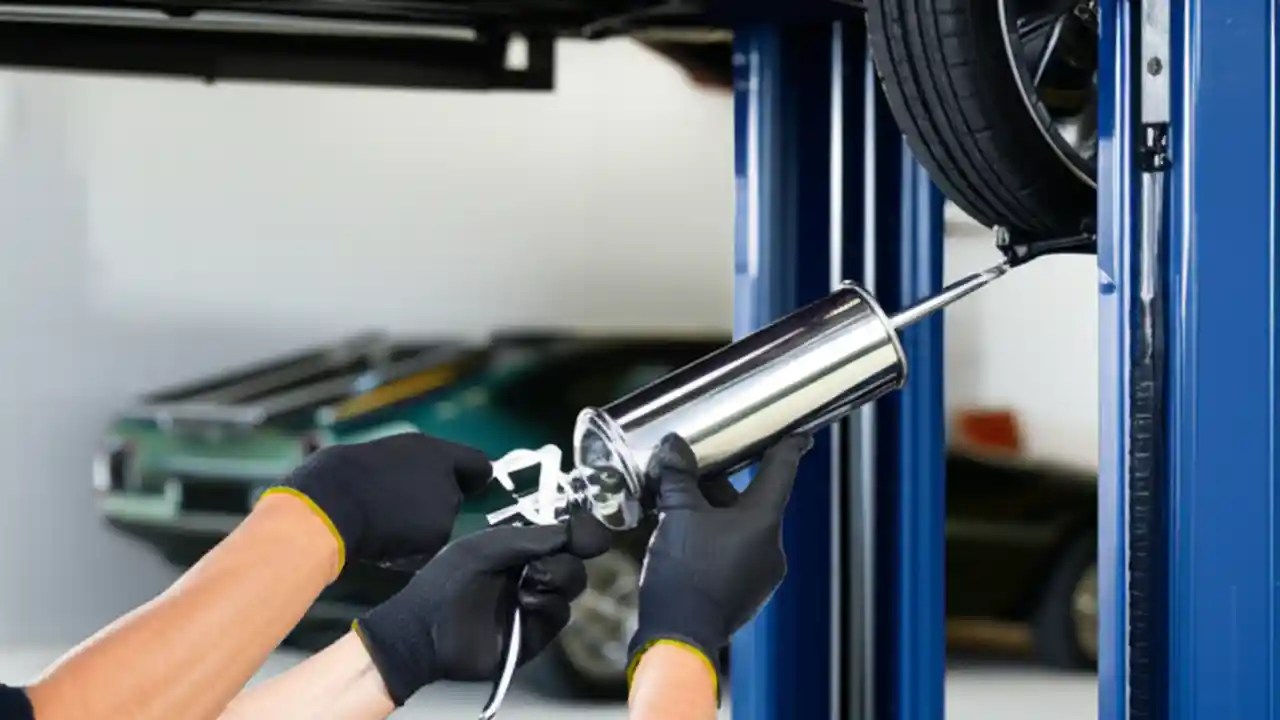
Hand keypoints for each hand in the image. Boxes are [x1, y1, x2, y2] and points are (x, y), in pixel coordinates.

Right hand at [265, 433, 490, 570]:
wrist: (328, 504)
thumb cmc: (340, 479)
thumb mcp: (382, 460)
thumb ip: (410, 470)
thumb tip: (420, 486)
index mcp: (431, 450)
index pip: (477, 464)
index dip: (473, 478)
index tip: (469, 486)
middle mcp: (446, 477)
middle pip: (454, 498)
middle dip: (432, 507)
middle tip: (397, 511)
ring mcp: (445, 507)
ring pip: (439, 525)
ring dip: (420, 531)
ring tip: (383, 525)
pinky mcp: (438, 536)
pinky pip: (427, 549)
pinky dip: (411, 551)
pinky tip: (384, 543)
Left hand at [354, 514, 609, 705]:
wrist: (427, 626)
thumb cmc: (451, 577)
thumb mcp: (492, 545)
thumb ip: (538, 537)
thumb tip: (584, 530)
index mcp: (521, 550)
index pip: (565, 538)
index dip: (581, 535)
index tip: (590, 536)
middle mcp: (533, 575)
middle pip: (574, 564)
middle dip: (564, 562)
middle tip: (536, 567)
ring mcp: (535, 606)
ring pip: (572, 588)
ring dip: (556, 580)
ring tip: (526, 585)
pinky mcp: (535, 635)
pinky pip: (560, 615)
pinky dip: (548, 606)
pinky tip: (525, 603)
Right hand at [628, 433, 811, 679]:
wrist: (678, 636)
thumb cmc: (683, 573)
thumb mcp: (676, 515)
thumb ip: (677, 475)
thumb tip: (673, 444)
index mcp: (764, 521)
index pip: (782, 470)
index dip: (788, 446)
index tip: (799, 433)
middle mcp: (772, 547)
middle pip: (751, 501)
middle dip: (720, 489)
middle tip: (691, 475)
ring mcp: (762, 575)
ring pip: (740, 529)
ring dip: (714, 517)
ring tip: (678, 511)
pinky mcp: (747, 594)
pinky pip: (735, 554)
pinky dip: (715, 542)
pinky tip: (685, 541)